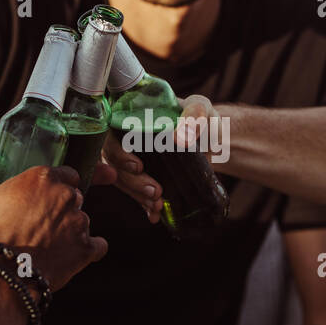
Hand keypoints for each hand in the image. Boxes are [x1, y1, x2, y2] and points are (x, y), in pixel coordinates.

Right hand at [0, 159, 106, 291]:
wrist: (1, 277)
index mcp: (43, 178)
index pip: (65, 173)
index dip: (54, 186)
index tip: (44, 197)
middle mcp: (66, 196)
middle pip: (73, 197)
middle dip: (61, 208)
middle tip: (42, 223)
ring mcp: (79, 222)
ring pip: (83, 221)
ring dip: (71, 229)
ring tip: (49, 244)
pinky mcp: (87, 248)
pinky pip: (97, 246)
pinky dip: (88, 250)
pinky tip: (72, 255)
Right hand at [100, 94, 219, 223]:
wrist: (213, 138)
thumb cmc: (203, 117)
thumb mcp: (202, 109)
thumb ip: (195, 114)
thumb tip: (180, 137)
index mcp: (132, 117)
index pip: (112, 135)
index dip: (118, 153)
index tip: (137, 167)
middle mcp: (127, 138)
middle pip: (115, 162)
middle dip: (132, 181)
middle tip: (155, 191)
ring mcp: (134, 159)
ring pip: (123, 180)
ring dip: (137, 195)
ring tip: (157, 205)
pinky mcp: (145, 177)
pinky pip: (136, 193)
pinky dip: (144, 206)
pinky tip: (154, 215)